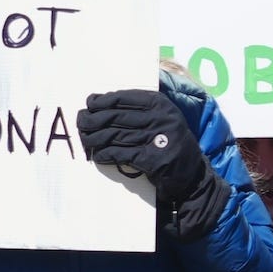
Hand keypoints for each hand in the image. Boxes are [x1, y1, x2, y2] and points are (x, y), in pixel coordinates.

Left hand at [78, 86, 205, 199]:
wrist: (191, 174)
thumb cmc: (167, 142)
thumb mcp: (160, 118)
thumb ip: (136, 109)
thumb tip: (97, 100)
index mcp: (161, 104)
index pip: (123, 97)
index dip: (102, 101)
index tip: (89, 104)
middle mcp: (160, 118)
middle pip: (114, 116)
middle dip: (92, 120)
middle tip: (81, 123)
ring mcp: (157, 138)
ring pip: (113, 135)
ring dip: (94, 139)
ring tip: (85, 140)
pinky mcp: (152, 159)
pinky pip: (119, 153)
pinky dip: (104, 154)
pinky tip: (98, 155)